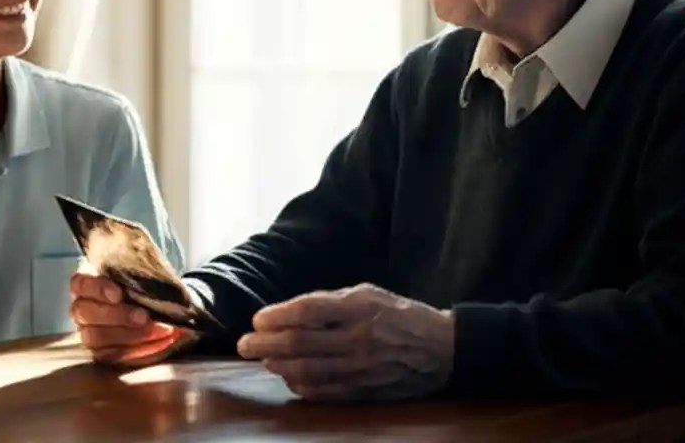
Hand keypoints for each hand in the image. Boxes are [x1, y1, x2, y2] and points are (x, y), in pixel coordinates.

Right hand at [69, 272, 196, 365]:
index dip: (98, 289)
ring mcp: (88, 334)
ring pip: (98, 339)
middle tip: (145, 317)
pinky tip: (163, 342)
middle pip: (87, 314)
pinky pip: (115, 356)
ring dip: (133, 336)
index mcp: (85, 284)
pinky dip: (142, 350)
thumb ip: (137, 275)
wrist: (155, 305)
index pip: (81, 284)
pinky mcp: (102, 353)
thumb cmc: (143, 283)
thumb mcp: (139, 273)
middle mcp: (81, 310)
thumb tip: (150, 281)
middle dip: (119, 316)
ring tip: (162, 330)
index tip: (119, 294)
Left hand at [237, 283, 453, 400]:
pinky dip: (300, 385)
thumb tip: (290, 312)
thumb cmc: (399, 315)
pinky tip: (288, 378)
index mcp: (358, 308)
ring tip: (263, 359)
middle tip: (244, 344)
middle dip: (265, 344)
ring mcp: (360, 367)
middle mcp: (357, 338)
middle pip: (299, 343)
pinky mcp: (364, 389)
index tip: (258, 319)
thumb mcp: (369, 293)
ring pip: (307, 370)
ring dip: (278, 365)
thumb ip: (331, 302)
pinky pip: (324, 391)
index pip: (307, 311)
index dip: (277, 316)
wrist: (439, 349)